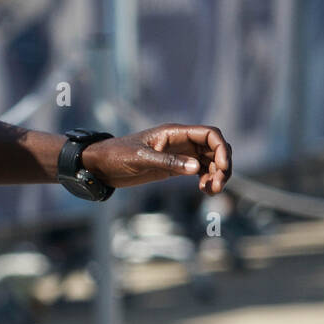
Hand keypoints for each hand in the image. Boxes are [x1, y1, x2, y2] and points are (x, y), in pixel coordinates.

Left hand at [81, 124, 231, 194]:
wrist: (101, 165)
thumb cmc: (116, 155)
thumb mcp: (141, 158)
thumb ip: (168, 162)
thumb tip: (196, 168)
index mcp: (174, 133)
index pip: (210, 134)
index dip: (221, 149)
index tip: (222, 168)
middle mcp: (181, 141)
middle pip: (214, 148)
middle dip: (222, 165)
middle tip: (216, 185)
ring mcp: (179, 154)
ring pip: (210, 161)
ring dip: (216, 174)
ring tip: (210, 191)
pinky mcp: (174, 167)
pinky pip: (200, 170)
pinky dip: (207, 179)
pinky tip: (204, 190)